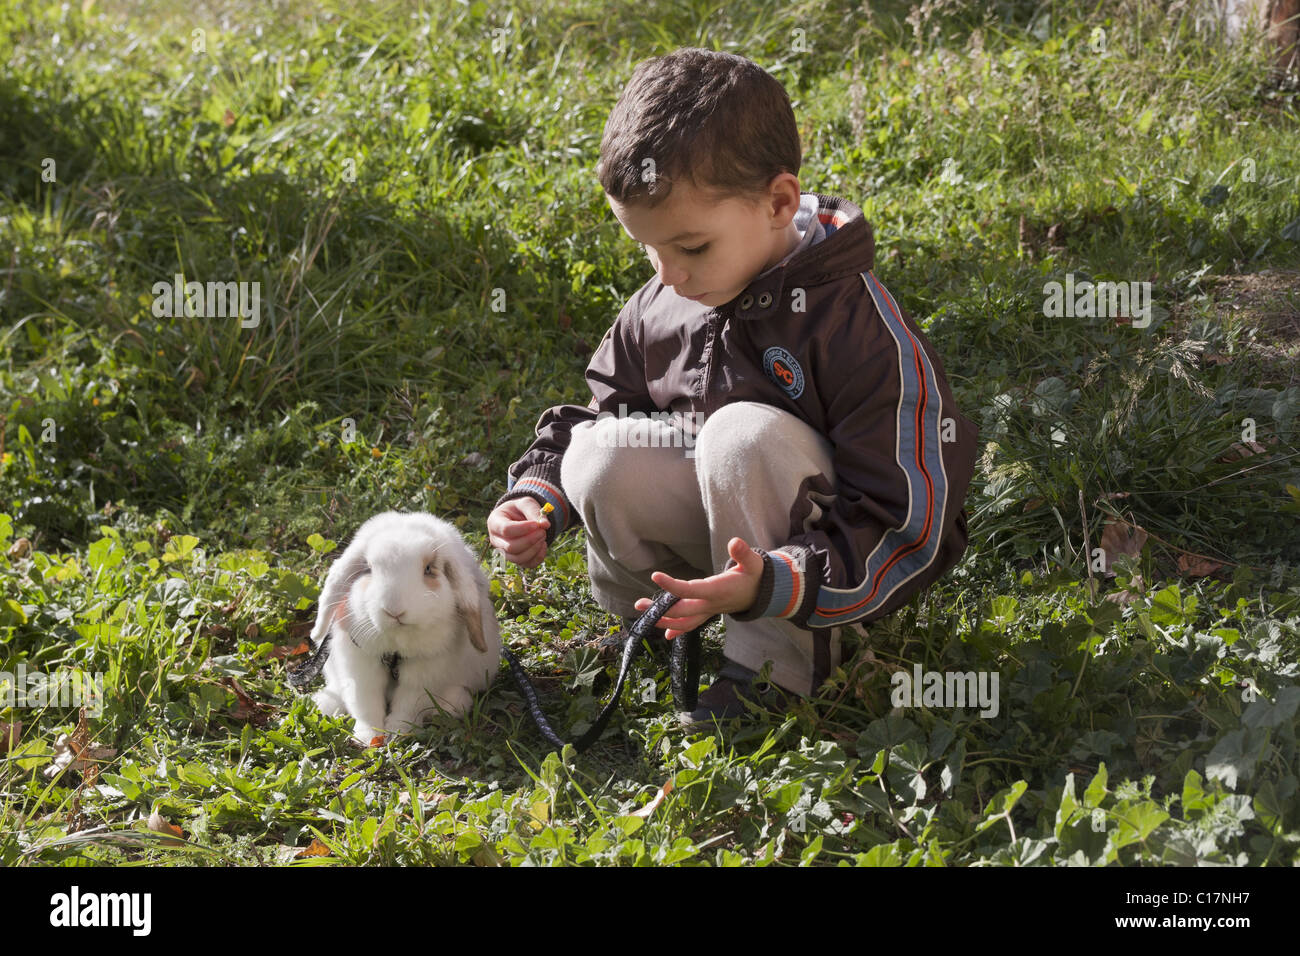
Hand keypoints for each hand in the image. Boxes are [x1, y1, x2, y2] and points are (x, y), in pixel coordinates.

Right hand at [487, 497, 549, 567]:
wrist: (519, 517)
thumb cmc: (520, 509)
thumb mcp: (525, 503)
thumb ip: (534, 511)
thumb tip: (545, 525)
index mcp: (495, 522)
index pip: (506, 530)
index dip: (522, 529)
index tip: (536, 524)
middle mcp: (496, 540)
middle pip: (511, 547)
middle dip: (530, 540)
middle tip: (543, 531)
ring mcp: (504, 552)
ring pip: (518, 559)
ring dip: (535, 549)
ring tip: (543, 535)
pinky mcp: (515, 560)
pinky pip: (527, 564)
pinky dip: (538, 557)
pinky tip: (543, 545)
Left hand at [633, 537, 763, 640]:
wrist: (762, 594)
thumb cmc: (754, 575)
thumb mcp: (754, 562)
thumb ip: (744, 553)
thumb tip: (735, 542)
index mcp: (717, 591)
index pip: (690, 590)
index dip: (672, 586)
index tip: (655, 576)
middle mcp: (710, 605)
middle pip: (681, 612)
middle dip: (660, 610)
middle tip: (639, 603)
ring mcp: (708, 611)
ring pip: (683, 622)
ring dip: (663, 620)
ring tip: (644, 613)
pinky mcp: (708, 613)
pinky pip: (691, 625)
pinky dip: (678, 630)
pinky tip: (666, 633)